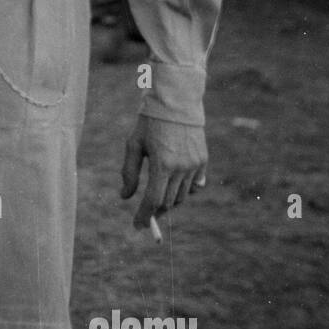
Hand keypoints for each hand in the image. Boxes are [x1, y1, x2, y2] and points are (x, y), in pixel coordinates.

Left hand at [120, 114, 207, 229]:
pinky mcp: (203, 161)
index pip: (153, 200)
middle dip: (156, 210)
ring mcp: (195, 165)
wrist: (175, 102)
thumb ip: (129, 173)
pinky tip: (175, 185)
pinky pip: (195, 185)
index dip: (144, 216)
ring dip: (170, 200)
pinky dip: (185, 190)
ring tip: (158, 197)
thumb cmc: (149, 122)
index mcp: (162, 164)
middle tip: (146, 214)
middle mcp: (181, 168)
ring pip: (182, 196)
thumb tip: (125, 197)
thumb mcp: (133, 144)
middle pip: (168, 202)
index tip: (137, 226)